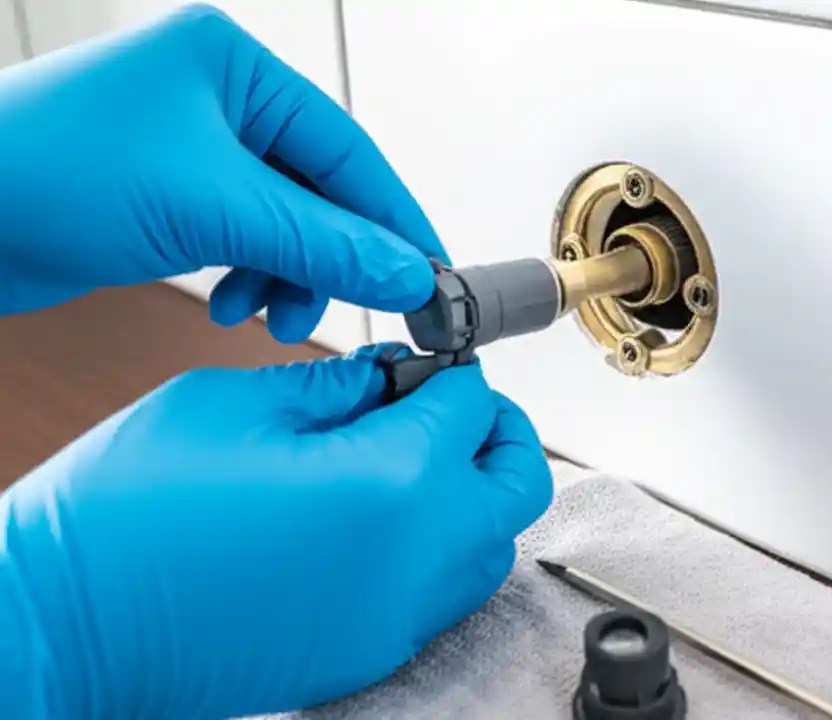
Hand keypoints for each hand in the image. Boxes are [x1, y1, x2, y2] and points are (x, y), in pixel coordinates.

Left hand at [0, 4, 440, 340]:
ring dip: (289, 275)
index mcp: (233, 64)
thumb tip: (408, 274)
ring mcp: (190, 146)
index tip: (434, 275)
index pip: (346, 148)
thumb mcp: (211, 206)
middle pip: (318, 189)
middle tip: (368, 308)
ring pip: (283, 222)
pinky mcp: (167, 195)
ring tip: (269, 313)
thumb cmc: (45, 172)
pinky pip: (243, 238)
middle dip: (333, 257)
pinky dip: (249, 277)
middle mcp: (216, 98)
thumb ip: (323, 243)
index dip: (395, 219)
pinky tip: (230, 303)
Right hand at [0, 347, 552, 717]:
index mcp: (392, 482)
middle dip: (493, 430)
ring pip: (491, 545)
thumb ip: (338, 385)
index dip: (453, 369)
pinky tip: (375, 519)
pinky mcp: (370, 654)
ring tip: (408, 459)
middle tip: (439, 405)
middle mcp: (416, 560)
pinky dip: (436, 547)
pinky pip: (441, 594)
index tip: (424, 361)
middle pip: (517, 481)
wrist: (66, 626)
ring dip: (472, 492)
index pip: (474, 405)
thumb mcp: (235, 403)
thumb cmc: (128, 512)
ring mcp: (398, 618)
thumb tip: (392, 375)